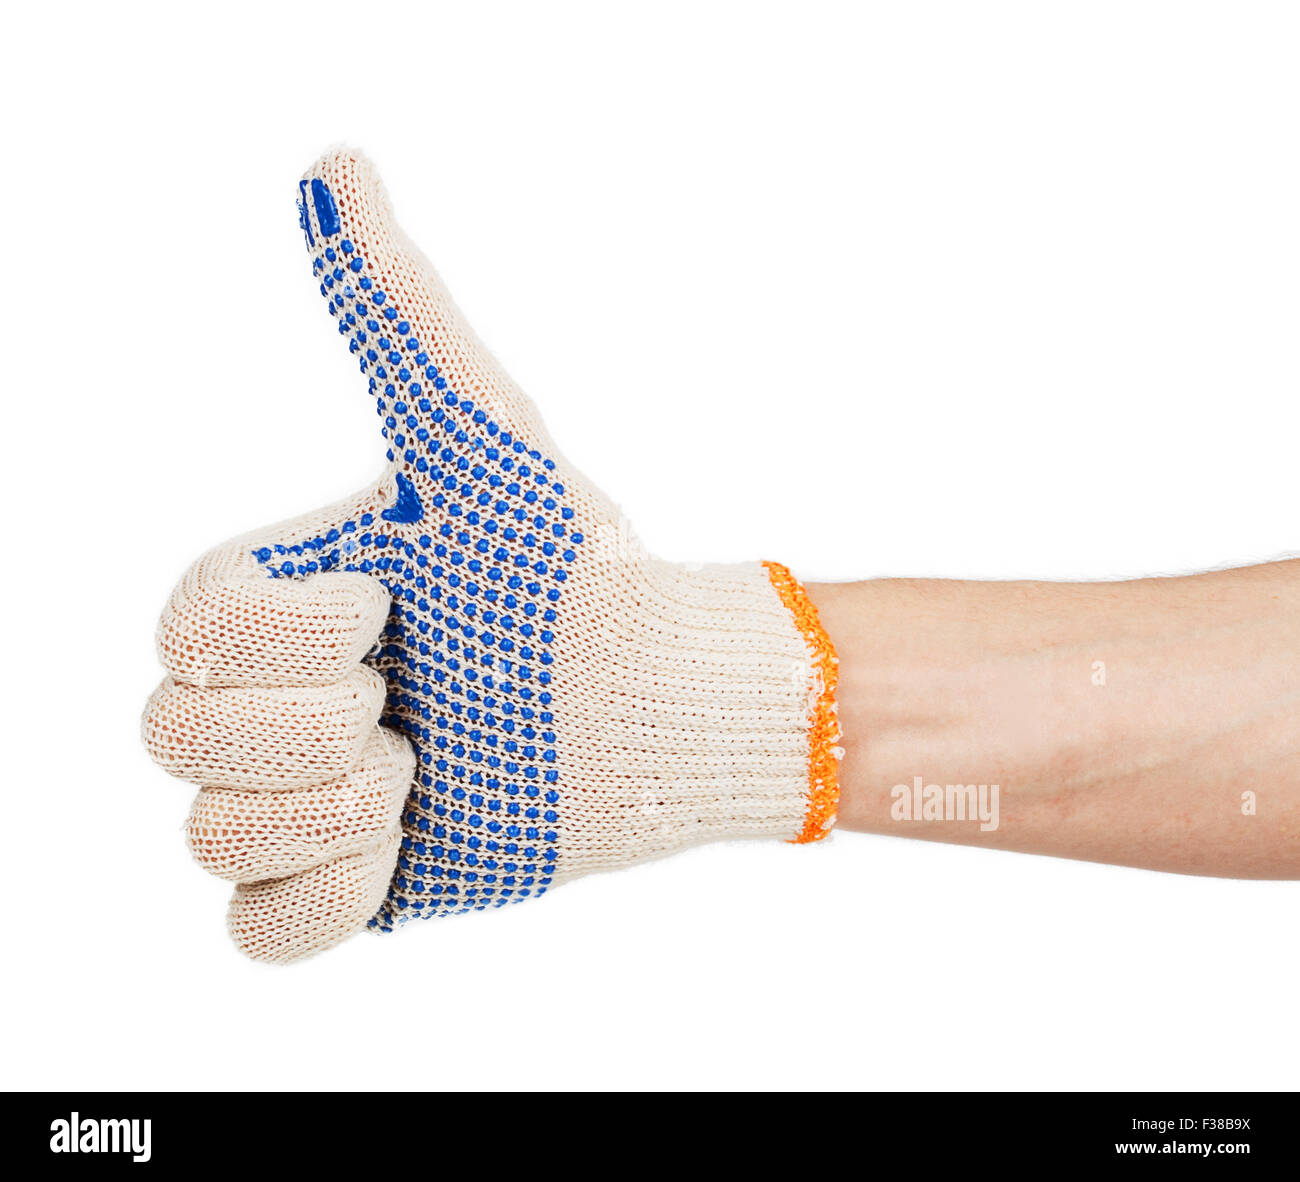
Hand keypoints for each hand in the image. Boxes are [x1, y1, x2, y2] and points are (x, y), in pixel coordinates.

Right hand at [143, 151, 837, 962]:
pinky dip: (331, 896)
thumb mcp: (481, 438)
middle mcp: (273, 696)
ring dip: (339, 808)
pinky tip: (409, 845)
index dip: (283, 636)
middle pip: (173, 740)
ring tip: (429, 769)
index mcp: (278, 597)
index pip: (181, 628)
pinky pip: (260, 930)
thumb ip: (400, 313)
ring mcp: (302, 796)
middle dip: (313, 728)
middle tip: (416, 706)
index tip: (395, 611)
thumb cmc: (570, 566)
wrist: (655, 700)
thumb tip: (336, 165)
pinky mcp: (344, 885)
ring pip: (212, 839)